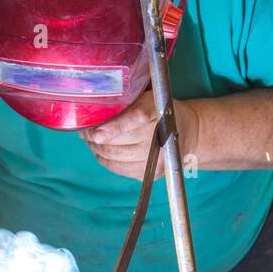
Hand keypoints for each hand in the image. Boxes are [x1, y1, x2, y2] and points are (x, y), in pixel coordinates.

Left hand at [78, 92, 198, 180]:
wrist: (188, 132)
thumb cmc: (161, 111)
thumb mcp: (149, 98)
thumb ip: (127, 102)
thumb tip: (94, 110)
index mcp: (158, 112)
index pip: (136, 118)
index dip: (114, 127)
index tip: (95, 133)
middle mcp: (158, 138)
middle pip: (118, 141)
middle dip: (94, 137)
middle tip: (84, 130)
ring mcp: (155, 159)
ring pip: (115, 156)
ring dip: (97, 149)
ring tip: (91, 140)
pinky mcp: (151, 173)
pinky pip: (119, 169)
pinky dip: (106, 160)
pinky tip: (101, 151)